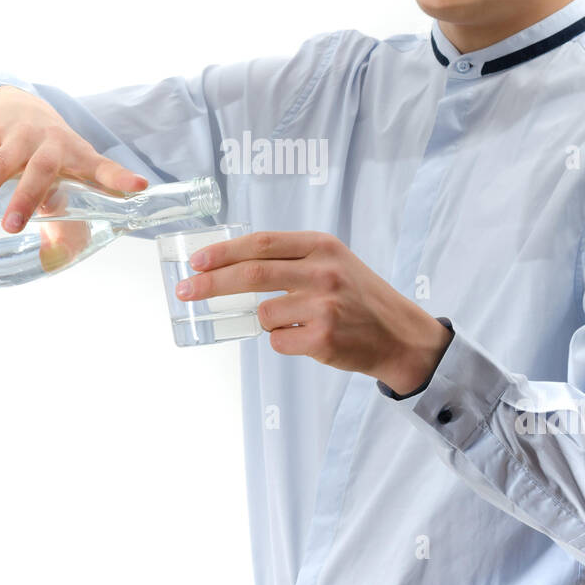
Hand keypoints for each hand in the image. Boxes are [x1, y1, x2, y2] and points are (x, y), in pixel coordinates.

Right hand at [0, 86, 148, 253]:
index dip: (120, 178)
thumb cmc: (54, 150)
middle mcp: (47, 142)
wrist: (21, 104)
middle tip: (15, 228)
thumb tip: (59, 258)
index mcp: (75, 154)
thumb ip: (74, 210)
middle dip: (26, 197)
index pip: (102, 167)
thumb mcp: (72, 170)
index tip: (139, 188)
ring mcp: (15, 136)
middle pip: (38, 169)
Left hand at [177, 230, 452, 391]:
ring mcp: (324, 306)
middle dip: (211, 283)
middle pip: (252, 274)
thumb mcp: (333, 261)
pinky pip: (279, 341)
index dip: (223, 252)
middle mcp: (323, 272)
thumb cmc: (358, 296)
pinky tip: (309, 338)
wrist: (399, 334)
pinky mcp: (323, 338)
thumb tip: (229, 264)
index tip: (196, 260)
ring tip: (299, 322)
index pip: (261, 243)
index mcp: (322, 246)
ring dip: (268, 321)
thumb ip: (291, 258)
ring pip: (264, 314)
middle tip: (186, 290)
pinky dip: (285, 342)